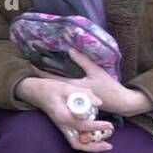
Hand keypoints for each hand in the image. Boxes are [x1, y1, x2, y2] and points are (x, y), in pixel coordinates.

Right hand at [15, 74, 115, 152]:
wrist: (36, 92)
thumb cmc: (51, 89)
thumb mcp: (67, 87)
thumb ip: (83, 93)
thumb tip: (99, 103)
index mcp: (62, 116)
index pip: (81, 125)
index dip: (96, 127)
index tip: (109, 125)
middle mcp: (62, 125)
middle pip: (77, 143)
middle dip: (93, 147)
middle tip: (109, 145)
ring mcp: (63, 128)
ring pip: (76, 143)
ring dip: (91, 147)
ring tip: (105, 145)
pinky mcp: (64, 127)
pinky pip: (76, 139)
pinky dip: (86, 141)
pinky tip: (97, 138)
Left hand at [33, 48, 150, 115]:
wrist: (120, 102)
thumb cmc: (108, 87)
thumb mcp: (96, 71)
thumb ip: (82, 61)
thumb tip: (70, 50)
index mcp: (73, 87)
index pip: (53, 78)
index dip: (42, 71)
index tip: (31, 63)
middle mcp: (71, 94)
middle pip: (53, 83)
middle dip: (43, 74)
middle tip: (32, 65)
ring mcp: (75, 98)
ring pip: (59, 87)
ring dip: (50, 78)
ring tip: (40, 70)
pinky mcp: (79, 99)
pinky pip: (66, 90)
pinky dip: (60, 83)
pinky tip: (56, 77)